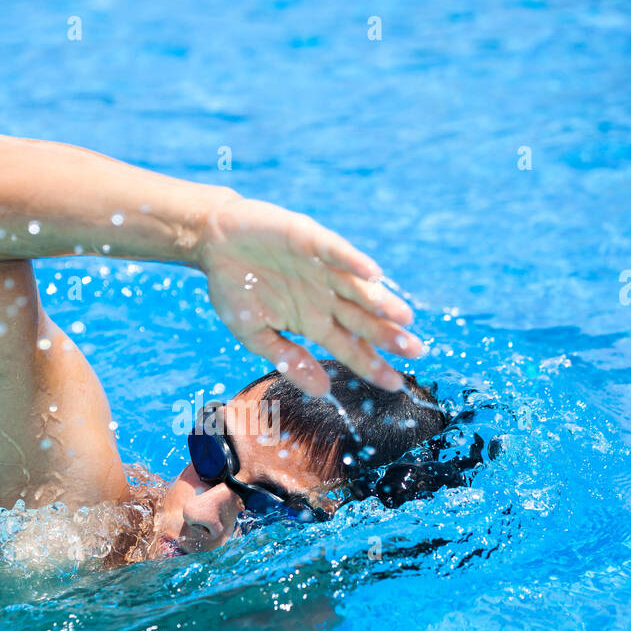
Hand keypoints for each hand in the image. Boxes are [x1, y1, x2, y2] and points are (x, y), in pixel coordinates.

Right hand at [195, 196, 424, 395]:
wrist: (214, 242)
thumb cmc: (234, 288)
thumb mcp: (255, 333)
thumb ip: (288, 359)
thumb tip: (322, 391)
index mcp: (314, 321)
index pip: (351, 348)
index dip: (373, 365)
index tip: (396, 384)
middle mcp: (325, 296)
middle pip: (363, 320)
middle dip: (388, 336)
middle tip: (416, 351)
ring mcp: (320, 268)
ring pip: (357, 288)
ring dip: (379, 301)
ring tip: (404, 317)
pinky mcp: (310, 239)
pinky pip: (335, 251)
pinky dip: (353, 261)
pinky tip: (374, 274)